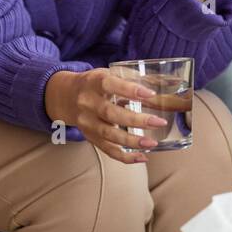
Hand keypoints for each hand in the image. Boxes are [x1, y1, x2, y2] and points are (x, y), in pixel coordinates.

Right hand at [44, 67, 169, 162]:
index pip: (111, 85)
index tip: (151, 94)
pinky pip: (107, 150)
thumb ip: (132, 79)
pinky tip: (142, 157)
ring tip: (152, 144)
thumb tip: (167, 83)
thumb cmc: (95, 83)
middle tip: (159, 122)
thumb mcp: (108, 74)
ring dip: (132, 142)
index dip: (130, 90)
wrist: (64, 96)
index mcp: (95, 82)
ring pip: (109, 135)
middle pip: (111, 114)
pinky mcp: (89, 137)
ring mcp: (87, 122)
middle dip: (137, 120)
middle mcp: (88, 102)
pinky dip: (125, 157)